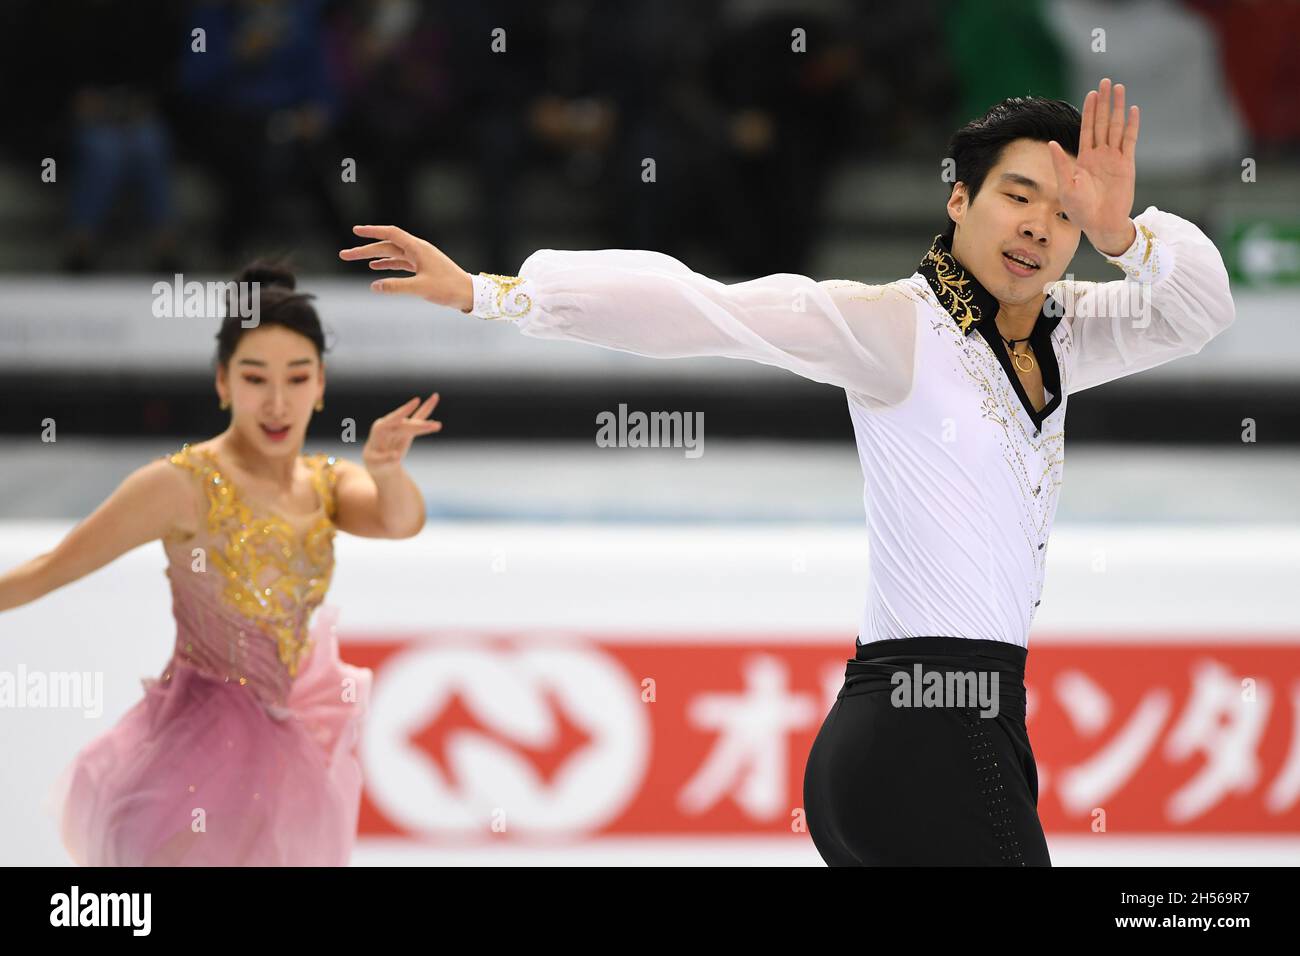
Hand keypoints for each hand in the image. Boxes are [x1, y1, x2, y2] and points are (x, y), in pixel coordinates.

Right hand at [339, 225, 474, 310]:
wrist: (468, 294)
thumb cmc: (448, 288)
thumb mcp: (421, 288)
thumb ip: (396, 287)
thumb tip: (373, 286)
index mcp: (418, 248)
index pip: (390, 234)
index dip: (372, 232)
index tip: (355, 231)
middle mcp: (418, 250)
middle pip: (387, 245)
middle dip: (365, 249)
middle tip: (344, 254)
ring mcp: (420, 258)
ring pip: (392, 254)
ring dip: (373, 257)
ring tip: (354, 259)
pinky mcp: (422, 268)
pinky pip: (400, 263)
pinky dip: (387, 264)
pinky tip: (375, 268)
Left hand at [362, 392, 442, 478]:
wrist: (377, 462)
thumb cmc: (374, 461)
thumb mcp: (376, 462)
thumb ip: (385, 459)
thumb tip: (396, 455)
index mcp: (380, 428)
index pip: (394, 418)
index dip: (405, 410)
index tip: (416, 401)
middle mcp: (390, 424)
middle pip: (408, 424)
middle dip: (420, 426)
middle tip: (434, 426)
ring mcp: (400, 426)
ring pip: (415, 423)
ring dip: (426, 425)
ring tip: (439, 425)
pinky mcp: (407, 430)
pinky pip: (418, 422)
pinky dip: (426, 414)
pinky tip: (435, 409)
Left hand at [1048, 77, 1139, 256]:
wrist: (1101, 224)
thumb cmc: (1080, 210)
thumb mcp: (1065, 186)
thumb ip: (1061, 163)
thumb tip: (1051, 143)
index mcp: (1083, 158)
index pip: (1087, 128)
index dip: (1089, 110)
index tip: (1092, 93)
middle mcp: (1099, 155)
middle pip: (1102, 122)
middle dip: (1104, 102)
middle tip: (1106, 81)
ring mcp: (1114, 158)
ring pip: (1116, 127)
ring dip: (1118, 108)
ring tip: (1120, 88)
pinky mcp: (1127, 164)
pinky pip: (1129, 141)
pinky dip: (1131, 125)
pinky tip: (1133, 110)